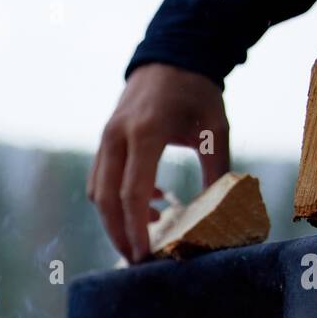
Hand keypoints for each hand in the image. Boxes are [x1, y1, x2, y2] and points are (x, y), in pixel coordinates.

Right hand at [88, 63, 229, 261]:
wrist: (170, 58)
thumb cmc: (197, 93)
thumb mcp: (216, 130)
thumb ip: (215, 172)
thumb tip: (218, 216)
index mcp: (145, 132)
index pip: (132, 192)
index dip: (136, 228)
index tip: (146, 254)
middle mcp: (117, 136)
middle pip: (106, 200)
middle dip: (119, 235)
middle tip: (139, 259)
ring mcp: (105, 139)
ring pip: (97, 193)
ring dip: (116, 220)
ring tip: (148, 232)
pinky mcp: (104, 143)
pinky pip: (100, 181)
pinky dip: (116, 201)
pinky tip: (147, 203)